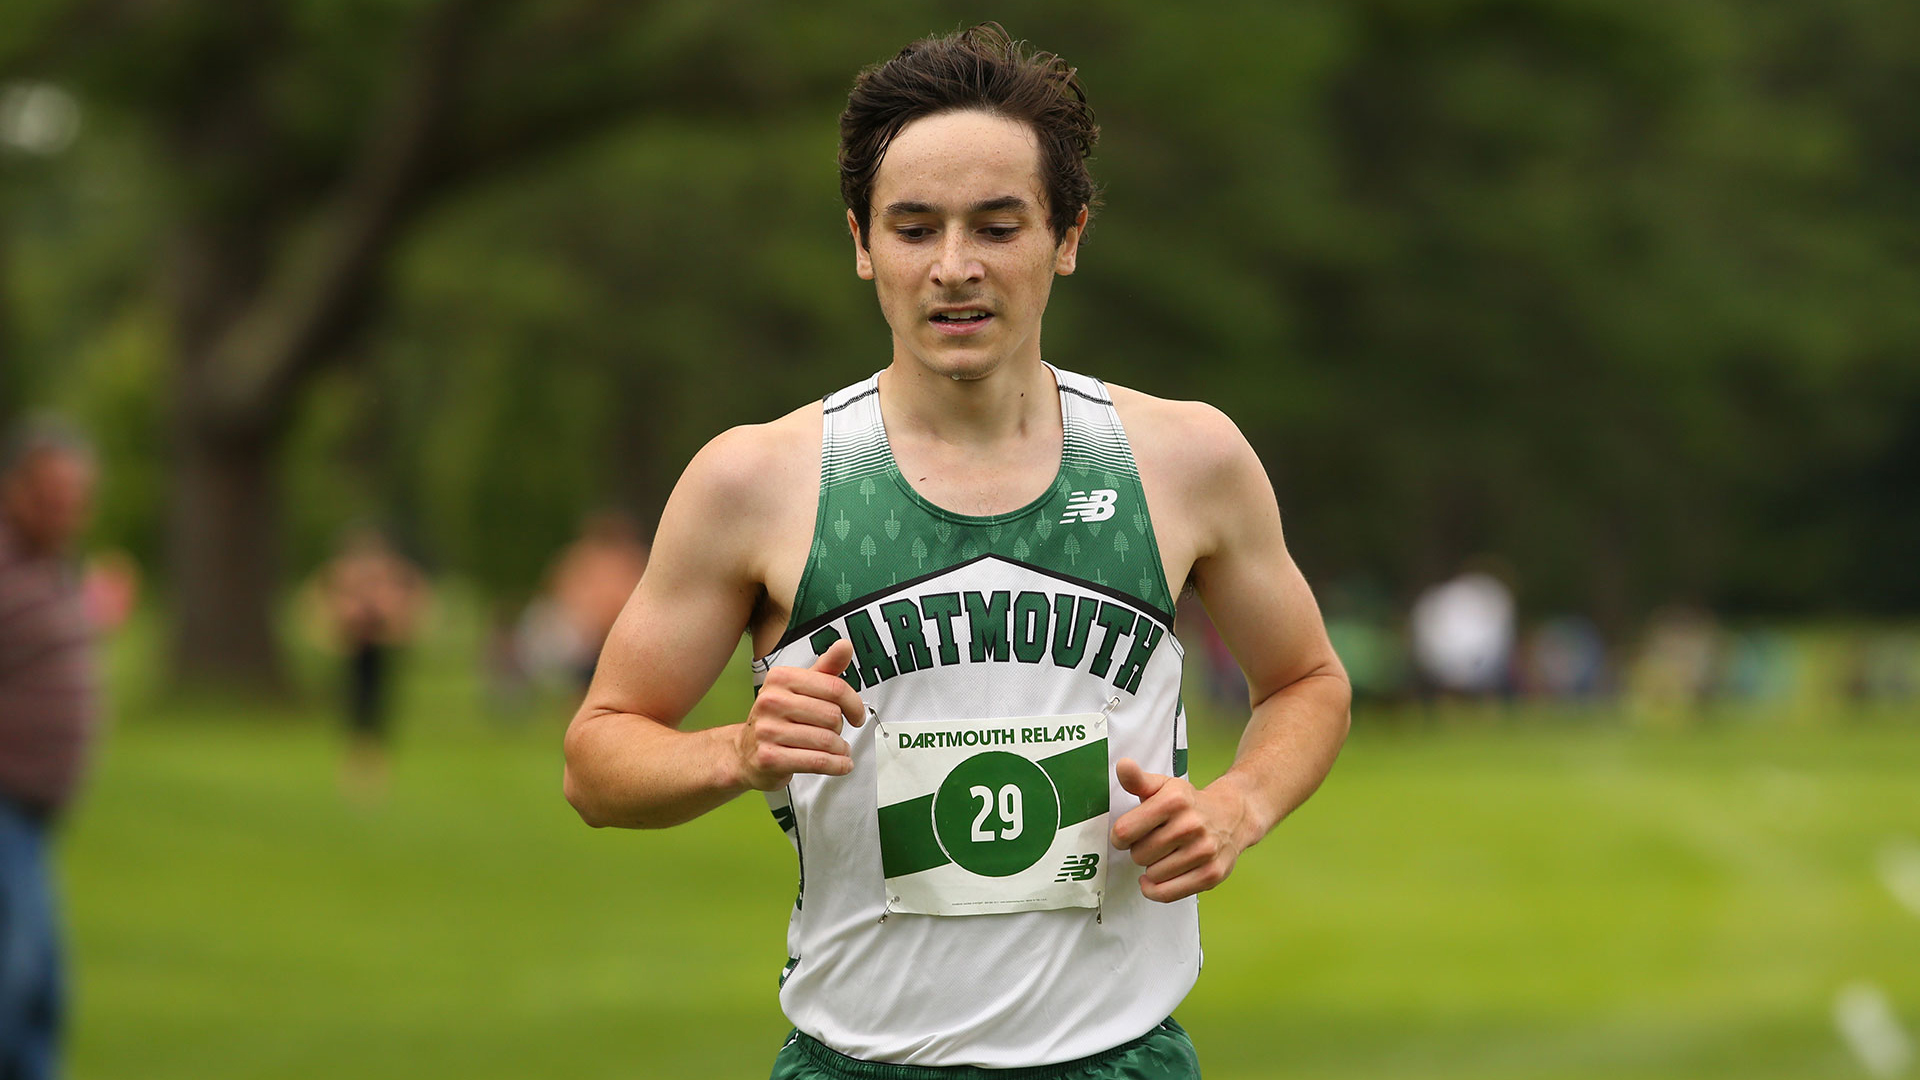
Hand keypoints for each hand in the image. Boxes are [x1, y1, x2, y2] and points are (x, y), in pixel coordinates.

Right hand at [735, 640, 864, 789]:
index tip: (857, 714)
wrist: (745, 752)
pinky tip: (841, 764)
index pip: (834, 688)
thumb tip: (845, 645)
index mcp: (781, 678)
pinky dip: (837, 765)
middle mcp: (771, 701)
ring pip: (827, 741)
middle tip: (834, 732)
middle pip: (832, 716)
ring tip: (837, 749)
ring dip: (840, 749)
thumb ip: (826, 669)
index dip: (854, 704)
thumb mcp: (801, 688)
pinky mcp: (770, 758)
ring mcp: (768, 730)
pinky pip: (817, 761)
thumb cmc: (779, 718)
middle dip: (840, 728)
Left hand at [1110, 758, 1250, 902]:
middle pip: (1138, 855)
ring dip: (1152, 868)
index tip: (1127, 835)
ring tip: (1165, 855)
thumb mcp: (1164, 786)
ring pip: (1152, 874)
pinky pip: (1168, 893)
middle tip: (1153, 842)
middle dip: (1140, 850)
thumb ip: (1137, 779)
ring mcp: (1203, 851)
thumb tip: (1123, 766)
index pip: (1125, 831)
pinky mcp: (1211, 874)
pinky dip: (1156, 889)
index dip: (1120, 836)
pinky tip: (1158, 878)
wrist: (1233, 816)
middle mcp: (1190, 825)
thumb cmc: (1190, 804)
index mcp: (1174, 800)